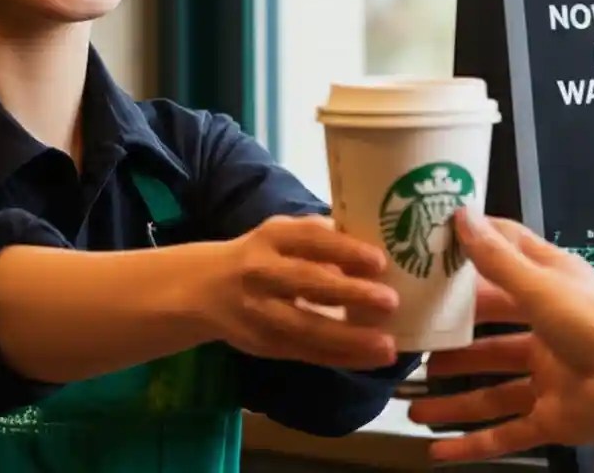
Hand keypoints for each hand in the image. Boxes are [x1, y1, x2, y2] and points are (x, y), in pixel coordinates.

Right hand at [209, 214, 399, 369]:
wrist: (203, 288)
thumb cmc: (260, 256)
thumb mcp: (281, 235)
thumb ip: (320, 238)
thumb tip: (375, 247)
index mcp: (271, 237)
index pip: (309, 239)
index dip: (344, 250)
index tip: (379, 261)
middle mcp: (261, 272)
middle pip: (306, 283)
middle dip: (349, 293)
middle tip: (390, 302)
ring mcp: (259, 312)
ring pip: (305, 327)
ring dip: (349, 339)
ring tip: (387, 346)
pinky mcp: (262, 343)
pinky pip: (305, 353)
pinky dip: (340, 357)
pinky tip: (370, 359)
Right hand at [407, 209, 593, 462]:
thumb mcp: (540, 284)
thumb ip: (497, 258)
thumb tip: (461, 215)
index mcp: (550, 290)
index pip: (505, 265)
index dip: (471, 255)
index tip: (431, 250)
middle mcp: (546, 332)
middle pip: (488, 339)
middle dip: (451, 345)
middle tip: (413, 345)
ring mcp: (549, 378)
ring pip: (490, 391)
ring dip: (453, 401)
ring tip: (415, 405)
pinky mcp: (552, 419)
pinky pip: (506, 434)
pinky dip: (473, 445)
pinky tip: (440, 451)